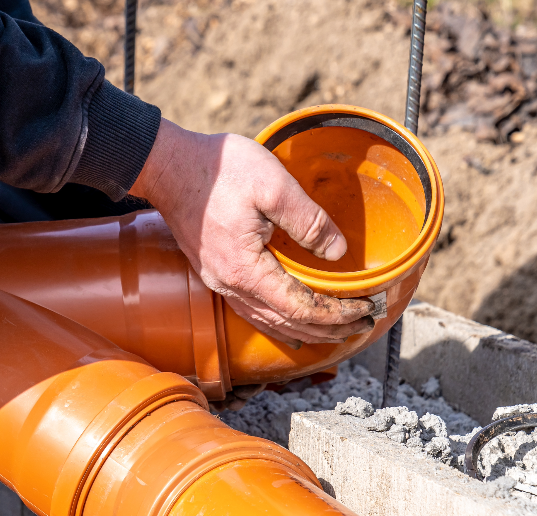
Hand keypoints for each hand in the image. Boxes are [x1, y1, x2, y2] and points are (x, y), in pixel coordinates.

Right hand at [128, 119, 374, 347]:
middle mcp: (230, 285)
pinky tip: (290, 324)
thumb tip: (336, 252)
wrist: (169, 165)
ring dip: (305, 330)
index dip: (337, 313)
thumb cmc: (219, 170)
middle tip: (363, 324)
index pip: (301, 307)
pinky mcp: (214, 272)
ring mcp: (218, 282)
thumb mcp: (274, 185)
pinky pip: (251, 311)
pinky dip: (278, 322)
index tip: (367, 308)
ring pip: (268, 321)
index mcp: (246, 269)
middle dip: (328, 328)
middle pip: (286, 323)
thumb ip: (309, 221)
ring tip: (335, 330)